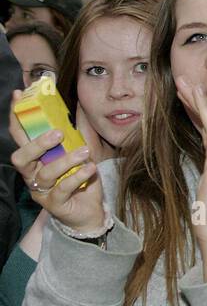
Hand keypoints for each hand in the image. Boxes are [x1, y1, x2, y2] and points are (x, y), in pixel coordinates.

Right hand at [9, 91, 105, 231]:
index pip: (20, 135)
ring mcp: (41, 190)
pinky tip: (90, 169)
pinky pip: (62, 189)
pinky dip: (77, 177)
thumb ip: (76, 132)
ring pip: (45, 173)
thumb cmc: (81, 177)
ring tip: (85, 153)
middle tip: (58, 133)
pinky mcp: (53, 204)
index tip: (18, 95)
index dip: (16, 116)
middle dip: (37, 144)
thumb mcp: (81, 151)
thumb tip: (77, 107)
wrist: (91, 210)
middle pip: (21, 158)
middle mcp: (32, 174)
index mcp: (35, 158)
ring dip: (66, 160)